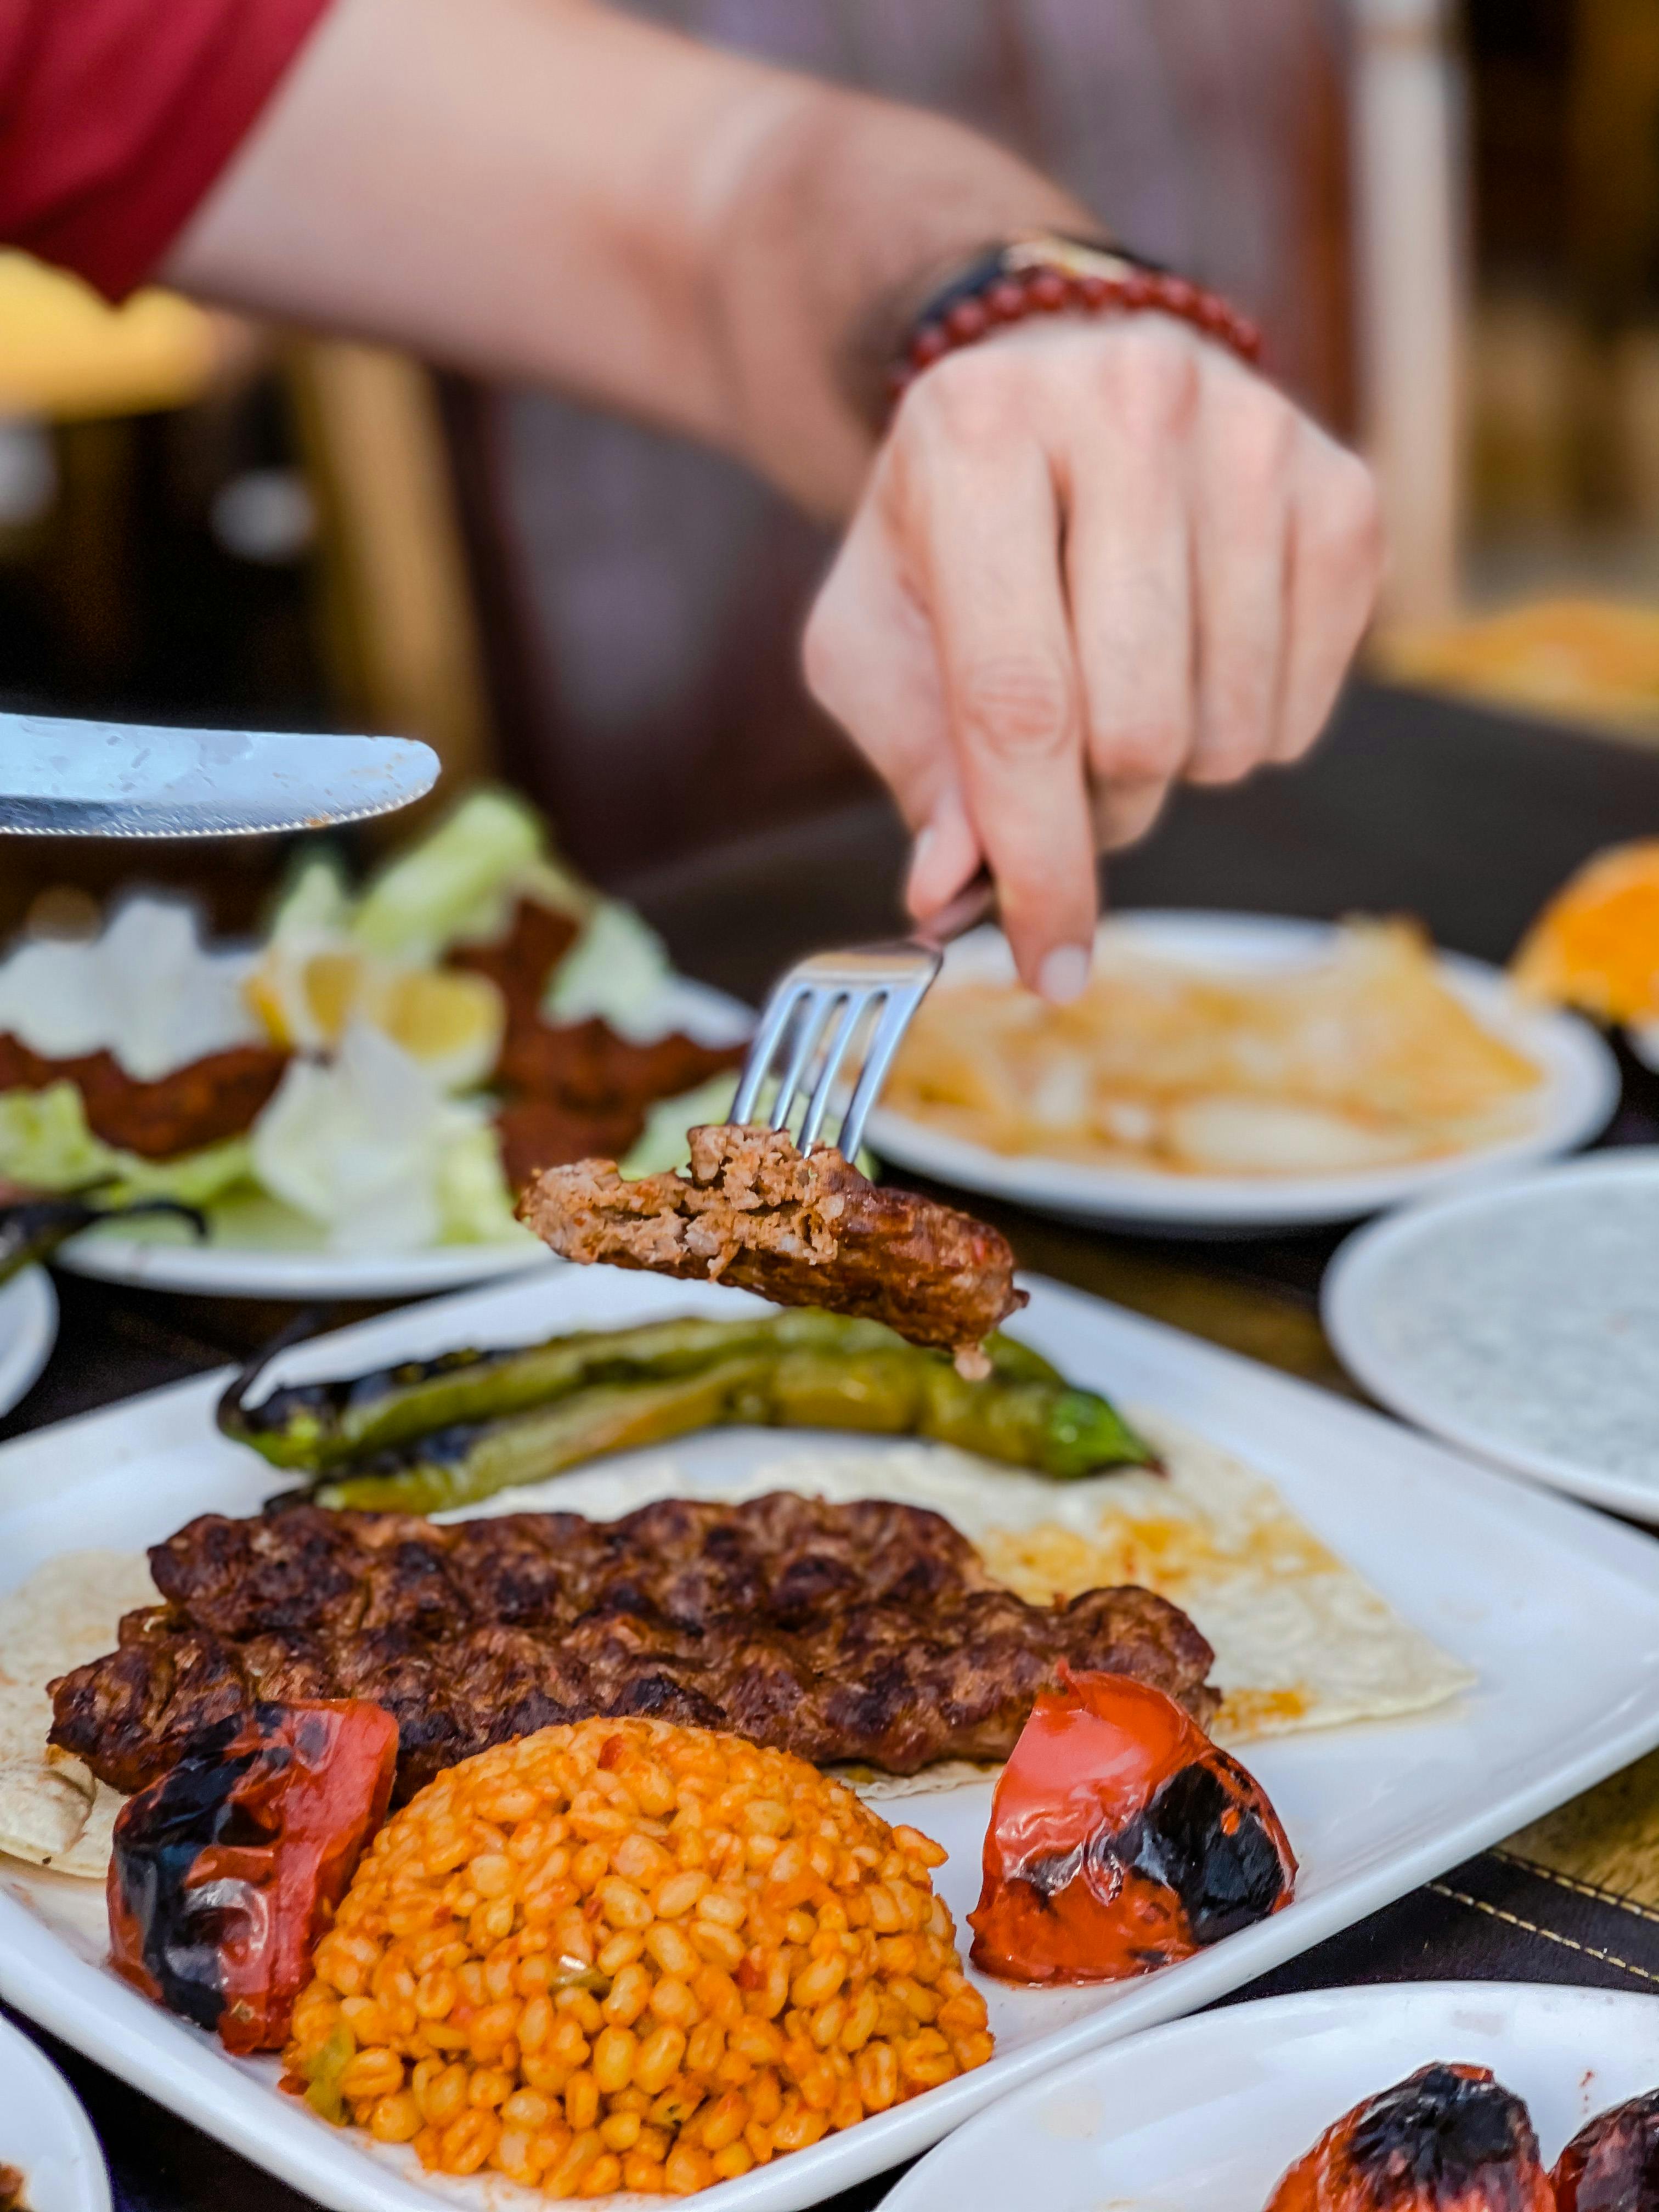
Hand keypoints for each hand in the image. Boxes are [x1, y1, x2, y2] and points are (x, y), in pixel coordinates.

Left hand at [803, 314, 1382, 997]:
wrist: (1047, 384)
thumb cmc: (949, 534)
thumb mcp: (878, 635)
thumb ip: (916, 765)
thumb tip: (955, 894)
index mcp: (978, 434)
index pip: (1019, 702)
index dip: (1037, 863)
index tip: (1049, 969)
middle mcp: (1129, 404)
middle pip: (1136, 728)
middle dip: (1092, 802)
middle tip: (1059, 760)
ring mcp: (1255, 435)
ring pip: (1226, 731)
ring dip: (1165, 765)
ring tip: (1121, 683)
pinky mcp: (1342, 484)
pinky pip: (1301, 708)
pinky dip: (1242, 729)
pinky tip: (1192, 653)